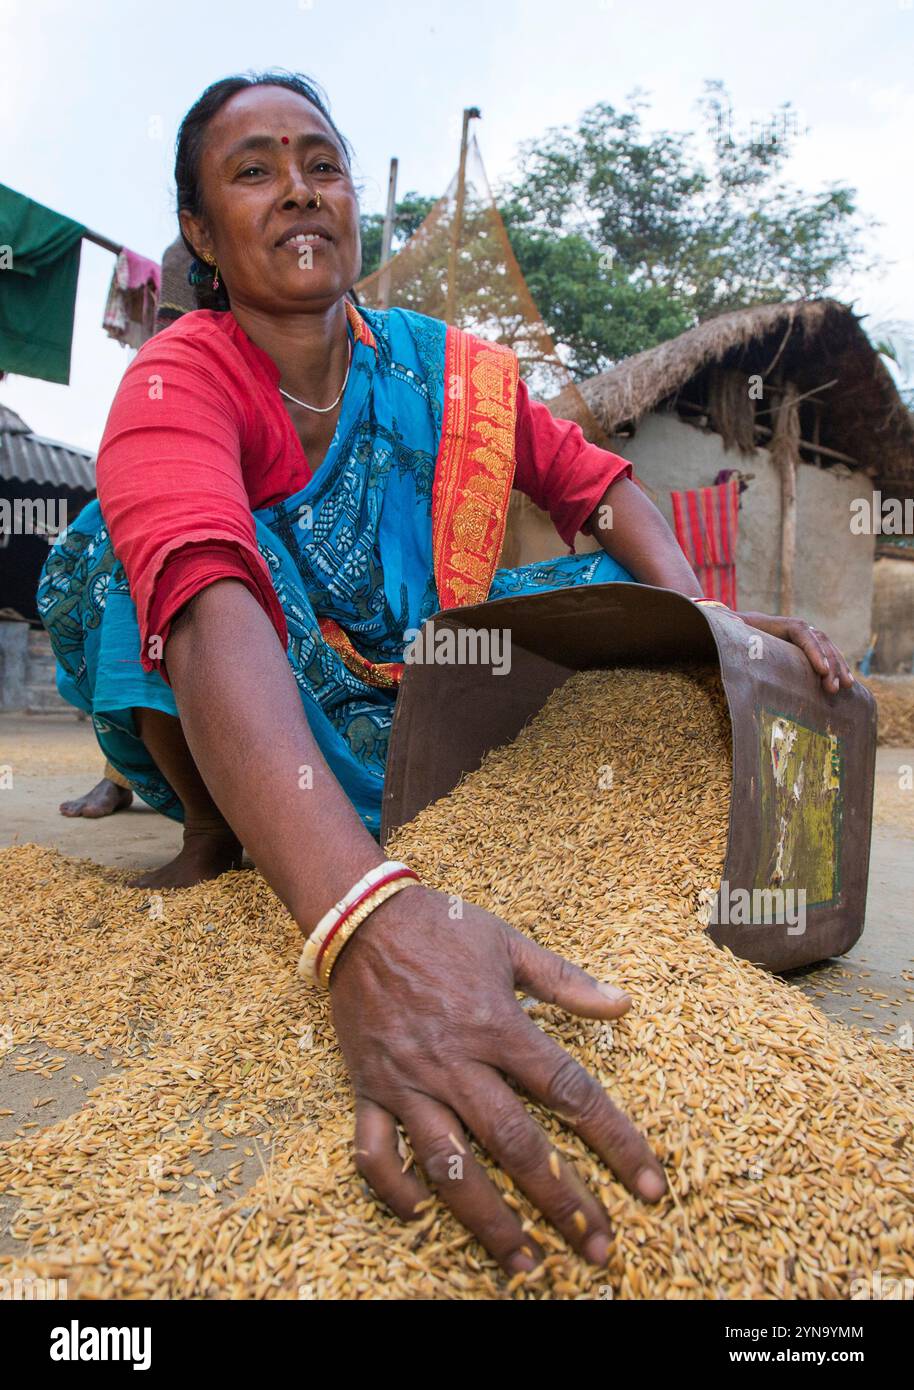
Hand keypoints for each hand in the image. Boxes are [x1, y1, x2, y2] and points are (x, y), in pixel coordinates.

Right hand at [329, 884, 666, 1274]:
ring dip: (488, 1219)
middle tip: (598, 1248)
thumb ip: (565, 980)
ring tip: (525, 1262)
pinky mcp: (367, 1089)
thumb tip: (623, 1005)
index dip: (616, 1141)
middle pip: (516, 1145)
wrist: (359, 916)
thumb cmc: (441, 926)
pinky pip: (374, 1153)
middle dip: (562, 1202)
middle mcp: (455, 1062)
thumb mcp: (509, 943)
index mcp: (498, 1025)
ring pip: (449, 1164)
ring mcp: (408, 1081)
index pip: (570, 1092)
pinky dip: (393, 1189)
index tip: (648, 1185)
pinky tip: (421, 1215)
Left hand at [735, 611, 854, 694]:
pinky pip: (828, 656)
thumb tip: (725, 619)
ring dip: (839, 667)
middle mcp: (799, 628)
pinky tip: (847, 682)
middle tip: (833, 688)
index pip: (802, 632)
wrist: (745, 628)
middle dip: (830, 664)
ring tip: (845, 686)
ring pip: (828, 649)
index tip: (822, 670)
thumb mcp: (734, 627)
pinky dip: (838, 667)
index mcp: (782, 624)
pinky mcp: (810, 649)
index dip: (814, 650)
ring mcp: (807, 637)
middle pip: (819, 642)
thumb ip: (731, 624)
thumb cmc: (738, 630)